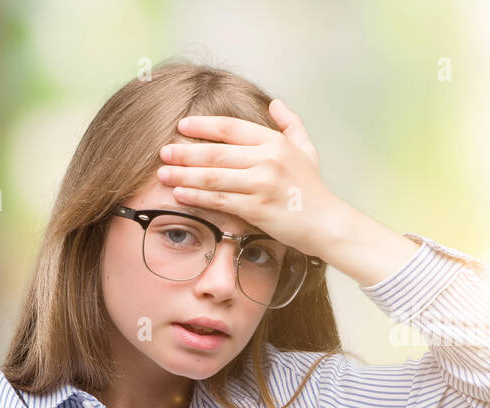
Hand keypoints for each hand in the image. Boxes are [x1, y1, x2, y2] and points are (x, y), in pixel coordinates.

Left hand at [156, 100, 348, 258]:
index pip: (231, 127)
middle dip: (185, 152)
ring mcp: (262, 184)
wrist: (327, 223)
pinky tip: (179, 194)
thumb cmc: (312, 188)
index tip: (182, 126)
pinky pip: (219, 201)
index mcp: (275, 142)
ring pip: (213, 177)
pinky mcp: (257, 209)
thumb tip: (274, 103)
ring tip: (163, 174)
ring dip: (184, 175)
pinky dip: (196, 197)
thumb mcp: (306, 149)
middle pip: (216, 153)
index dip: (203, 126)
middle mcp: (268, 159)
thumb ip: (291, 124)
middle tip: (163, 152)